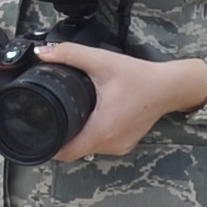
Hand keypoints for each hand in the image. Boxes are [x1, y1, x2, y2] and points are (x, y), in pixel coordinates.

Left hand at [37, 45, 206, 160]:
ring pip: (89, 148)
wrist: (169, 86)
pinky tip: (91, 119)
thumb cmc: (140, 77)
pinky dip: (93, 135)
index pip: (66, 152)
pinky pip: (102, 144)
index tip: (37, 135)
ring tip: (70, 116)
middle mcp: (110, 143)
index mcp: (101, 130)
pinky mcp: (126, 143)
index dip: (48, 146)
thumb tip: (43, 53)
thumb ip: (71, 54)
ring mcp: (120, 146)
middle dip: (61, 137)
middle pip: (75, 150)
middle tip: (50, 118)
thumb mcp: (102, 61)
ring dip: (78, 136)